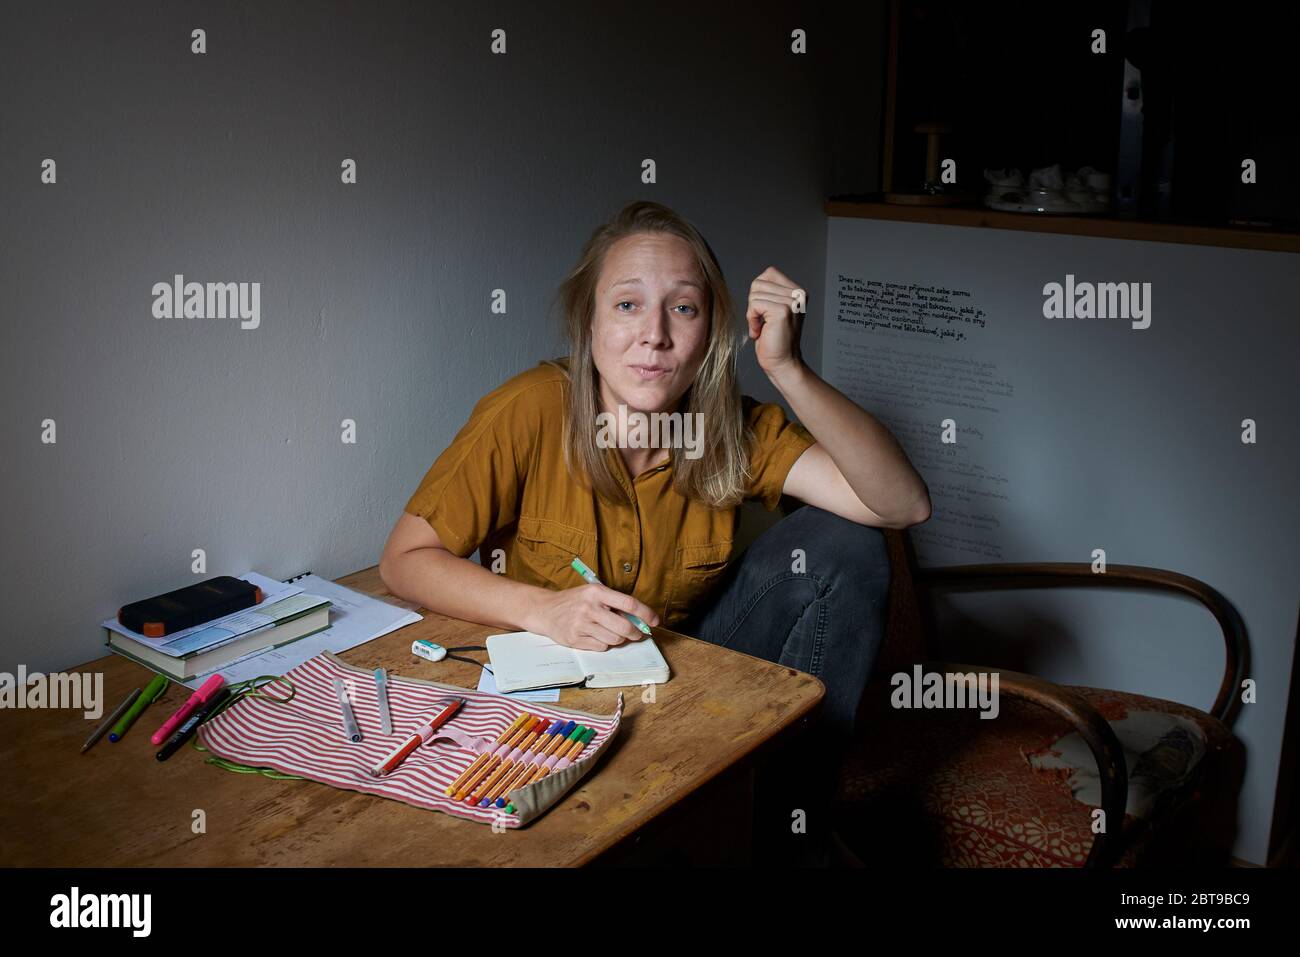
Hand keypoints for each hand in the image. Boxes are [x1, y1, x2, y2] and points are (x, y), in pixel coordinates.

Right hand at [533, 584, 660, 651]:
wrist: (545, 610)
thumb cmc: (574, 601)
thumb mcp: (593, 593)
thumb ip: (614, 603)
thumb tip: (640, 618)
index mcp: (596, 592)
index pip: (628, 603)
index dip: (645, 613)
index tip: (655, 621)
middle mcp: (589, 608)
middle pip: (624, 626)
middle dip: (636, 633)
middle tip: (638, 634)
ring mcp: (581, 624)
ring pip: (614, 639)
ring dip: (619, 638)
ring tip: (611, 631)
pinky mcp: (575, 639)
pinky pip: (601, 647)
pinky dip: (604, 644)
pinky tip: (596, 636)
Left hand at [745, 266, 805, 378]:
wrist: (782, 362)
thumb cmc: (775, 339)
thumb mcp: (774, 309)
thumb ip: (771, 292)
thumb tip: (758, 281)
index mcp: (798, 291)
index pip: (768, 274)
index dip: (759, 294)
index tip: (765, 313)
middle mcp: (798, 294)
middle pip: (758, 283)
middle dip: (754, 305)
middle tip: (763, 323)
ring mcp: (792, 302)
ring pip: (754, 294)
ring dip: (752, 314)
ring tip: (763, 328)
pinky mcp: (783, 311)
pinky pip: (754, 305)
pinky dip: (752, 320)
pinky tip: (761, 331)